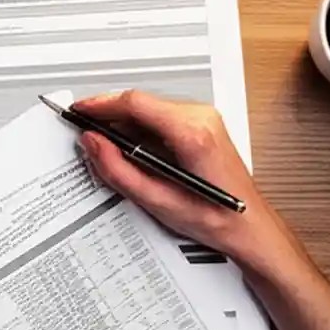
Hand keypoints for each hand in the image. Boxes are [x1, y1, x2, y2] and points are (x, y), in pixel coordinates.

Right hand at [75, 90, 307, 274]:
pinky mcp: (203, 124)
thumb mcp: (158, 201)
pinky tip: (130, 148)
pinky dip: (140, 128)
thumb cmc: (218, 219)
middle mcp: (201, 118)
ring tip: (105, 146)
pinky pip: (161, 116)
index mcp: (192, 133)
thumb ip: (119, 170)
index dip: (100, 105)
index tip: (79, 111)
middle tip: (86, 133)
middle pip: (140, 103)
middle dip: (109, 116)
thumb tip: (94, 144)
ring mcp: (204, 118)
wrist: (250, 227)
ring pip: (149, 108)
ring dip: (124, 123)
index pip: (135, 103)